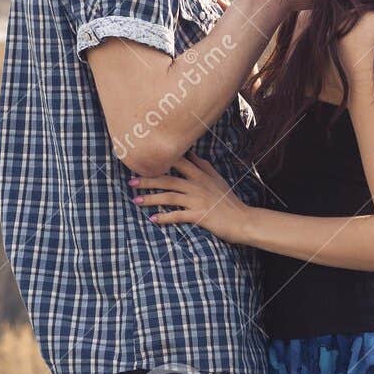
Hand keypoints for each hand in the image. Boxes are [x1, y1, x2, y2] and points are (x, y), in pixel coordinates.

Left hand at [130, 153, 249, 242]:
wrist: (243, 220)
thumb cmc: (229, 201)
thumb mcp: (217, 179)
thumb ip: (203, 167)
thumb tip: (191, 153)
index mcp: (201, 175)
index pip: (177, 162)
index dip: (159, 160)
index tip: (142, 159)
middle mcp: (198, 185)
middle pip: (168, 179)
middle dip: (148, 180)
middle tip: (130, 182)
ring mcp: (198, 200)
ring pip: (169, 196)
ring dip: (151, 198)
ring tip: (135, 201)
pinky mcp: (199, 215)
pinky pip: (178, 216)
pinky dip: (164, 217)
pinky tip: (153, 219)